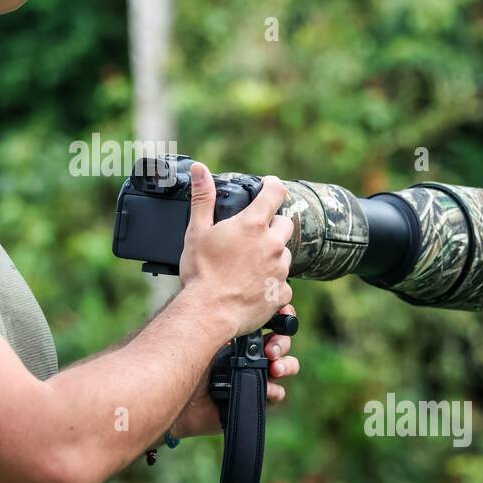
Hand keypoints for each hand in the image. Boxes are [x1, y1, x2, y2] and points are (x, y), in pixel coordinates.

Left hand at [169, 303, 300, 439]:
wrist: (175, 393)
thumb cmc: (184, 358)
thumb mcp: (209, 332)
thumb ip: (227, 319)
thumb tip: (250, 304)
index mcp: (239, 332)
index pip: (268, 320)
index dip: (282, 317)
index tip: (283, 315)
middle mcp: (248, 352)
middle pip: (280, 342)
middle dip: (281, 343)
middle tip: (271, 350)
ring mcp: (252, 374)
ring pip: (284, 366)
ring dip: (286, 365)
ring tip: (275, 368)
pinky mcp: (252, 396)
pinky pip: (275, 393)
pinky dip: (274, 391)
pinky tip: (267, 389)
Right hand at [178, 162, 293, 338]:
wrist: (209, 312)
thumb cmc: (201, 273)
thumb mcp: (197, 231)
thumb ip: (202, 198)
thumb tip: (200, 170)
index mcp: (252, 225)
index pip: (275, 193)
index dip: (273, 185)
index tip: (269, 185)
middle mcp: (272, 244)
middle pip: (285, 223)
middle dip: (272, 224)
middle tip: (252, 234)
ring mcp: (280, 269)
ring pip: (284, 253)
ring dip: (272, 254)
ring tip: (248, 264)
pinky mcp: (281, 293)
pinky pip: (283, 282)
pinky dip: (272, 282)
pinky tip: (253, 286)